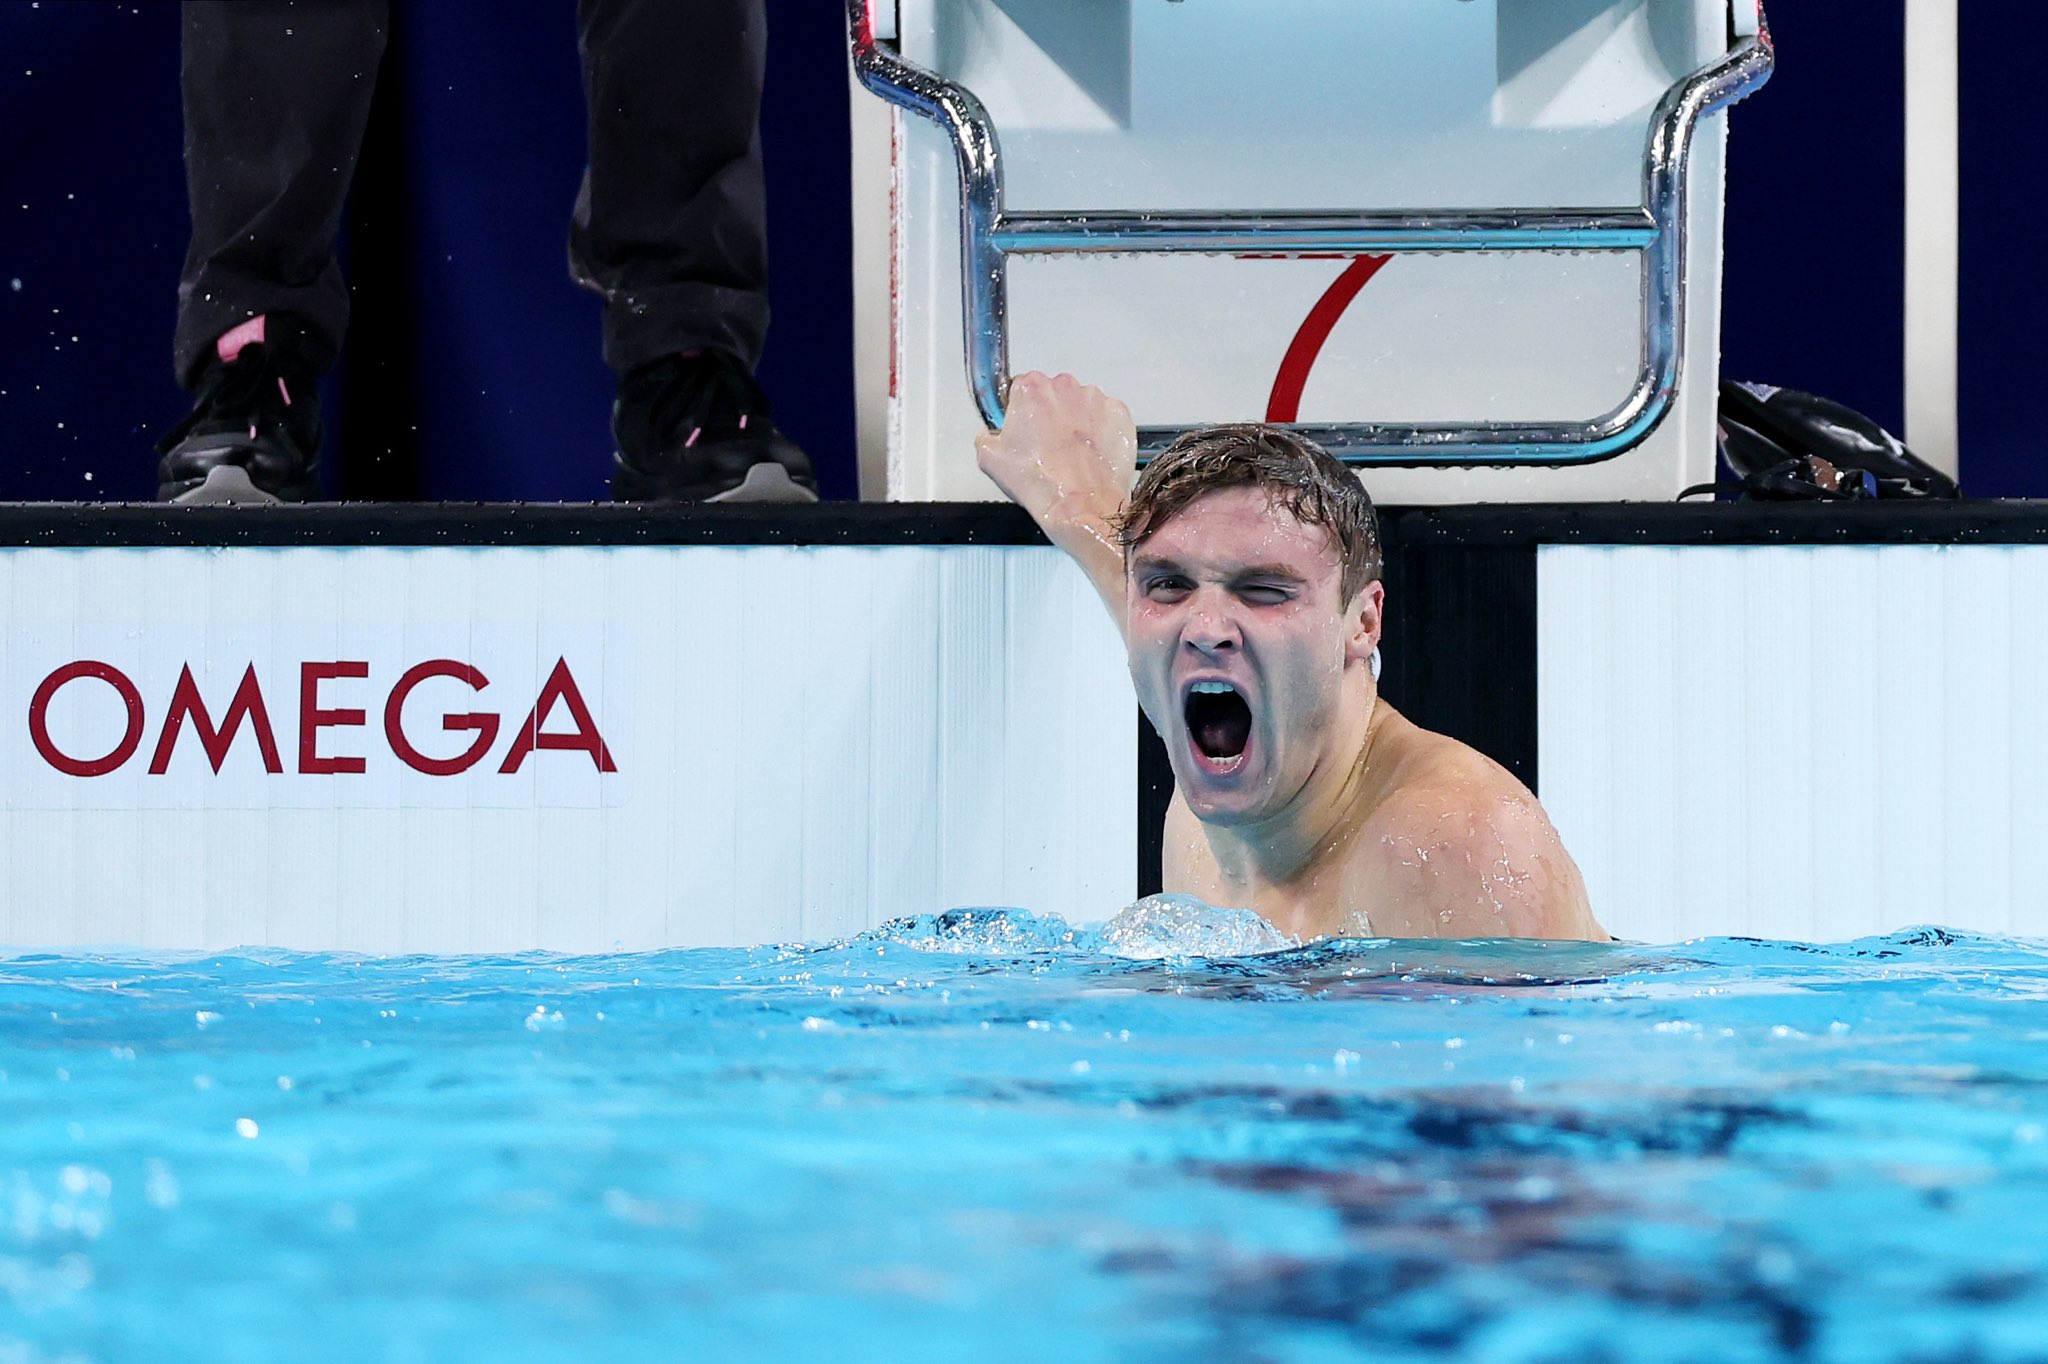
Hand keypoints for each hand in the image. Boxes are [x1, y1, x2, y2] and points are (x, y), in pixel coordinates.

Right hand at [974, 372, 1136, 535]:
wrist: (1079, 505)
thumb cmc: (1040, 482)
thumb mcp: (989, 460)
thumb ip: (985, 436)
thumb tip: (990, 435)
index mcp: (1031, 387)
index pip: (1020, 388)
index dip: (1020, 411)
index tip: (1023, 428)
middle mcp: (1065, 386)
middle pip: (1052, 394)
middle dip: (1048, 415)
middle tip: (1045, 447)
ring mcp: (1095, 399)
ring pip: (1080, 405)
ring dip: (1075, 423)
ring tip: (1069, 455)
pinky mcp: (1118, 415)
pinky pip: (1105, 418)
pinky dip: (1099, 432)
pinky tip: (1089, 455)